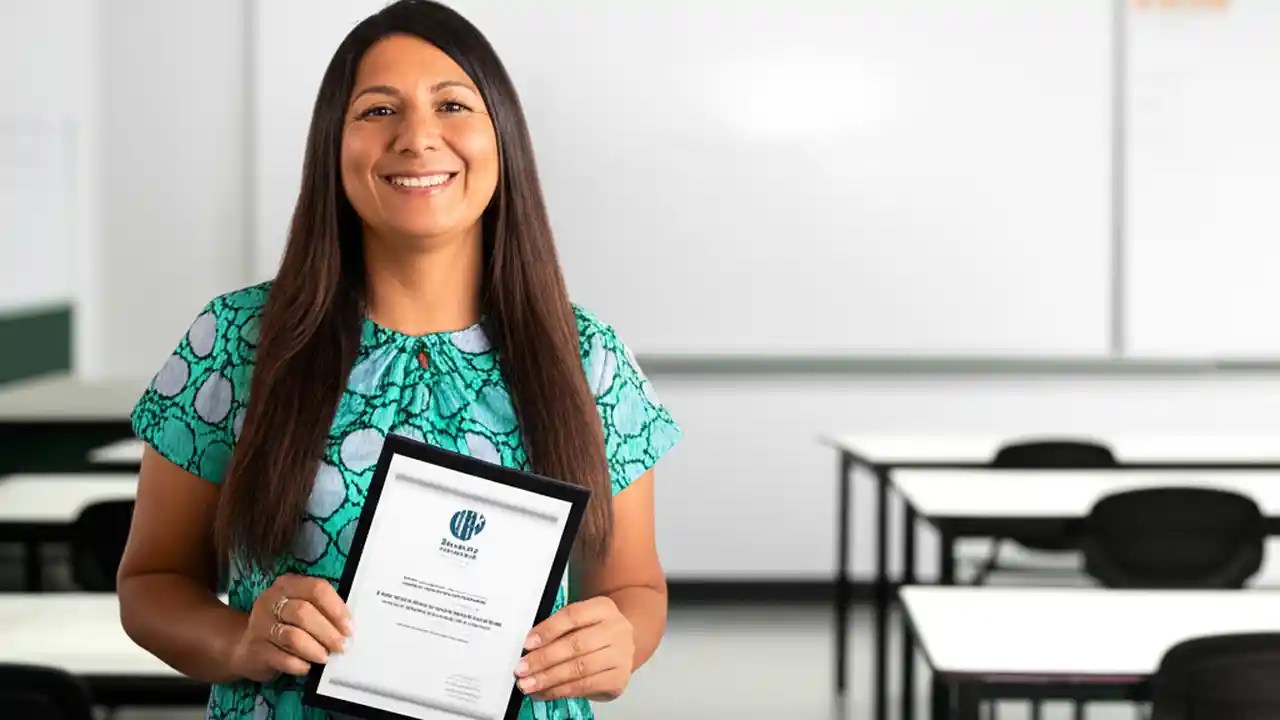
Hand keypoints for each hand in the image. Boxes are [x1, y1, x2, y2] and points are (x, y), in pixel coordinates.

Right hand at [229, 573, 351, 681]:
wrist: (245, 643)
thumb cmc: (284, 623)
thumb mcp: (299, 606)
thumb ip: (320, 609)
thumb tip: (347, 626)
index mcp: (288, 584)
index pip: (317, 589)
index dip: (336, 609)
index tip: (348, 628)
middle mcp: (271, 601)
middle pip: (304, 613)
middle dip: (327, 632)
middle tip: (340, 646)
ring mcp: (260, 625)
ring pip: (293, 636)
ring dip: (315, 649)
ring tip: (325, 657)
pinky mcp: (256, 650)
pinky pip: (283, 659)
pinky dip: (300, 665)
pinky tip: (307, 666)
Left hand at [514, 596, 634, 701]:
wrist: (622, 646)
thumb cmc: (593, 632)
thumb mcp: (580, 621)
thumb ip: (558, 629)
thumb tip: (529, 647)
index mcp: (603, 608)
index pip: (573, 615)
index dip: (548, 629)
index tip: (527, 644)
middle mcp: (616, 630)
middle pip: (576, 644)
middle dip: (544, 659)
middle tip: (522, 668)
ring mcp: (621, 656)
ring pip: (580, 668)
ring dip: (549, 678)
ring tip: (529, 683)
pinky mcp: (618, 679)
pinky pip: (585, 686)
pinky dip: (561, 691)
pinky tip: (545, 691)